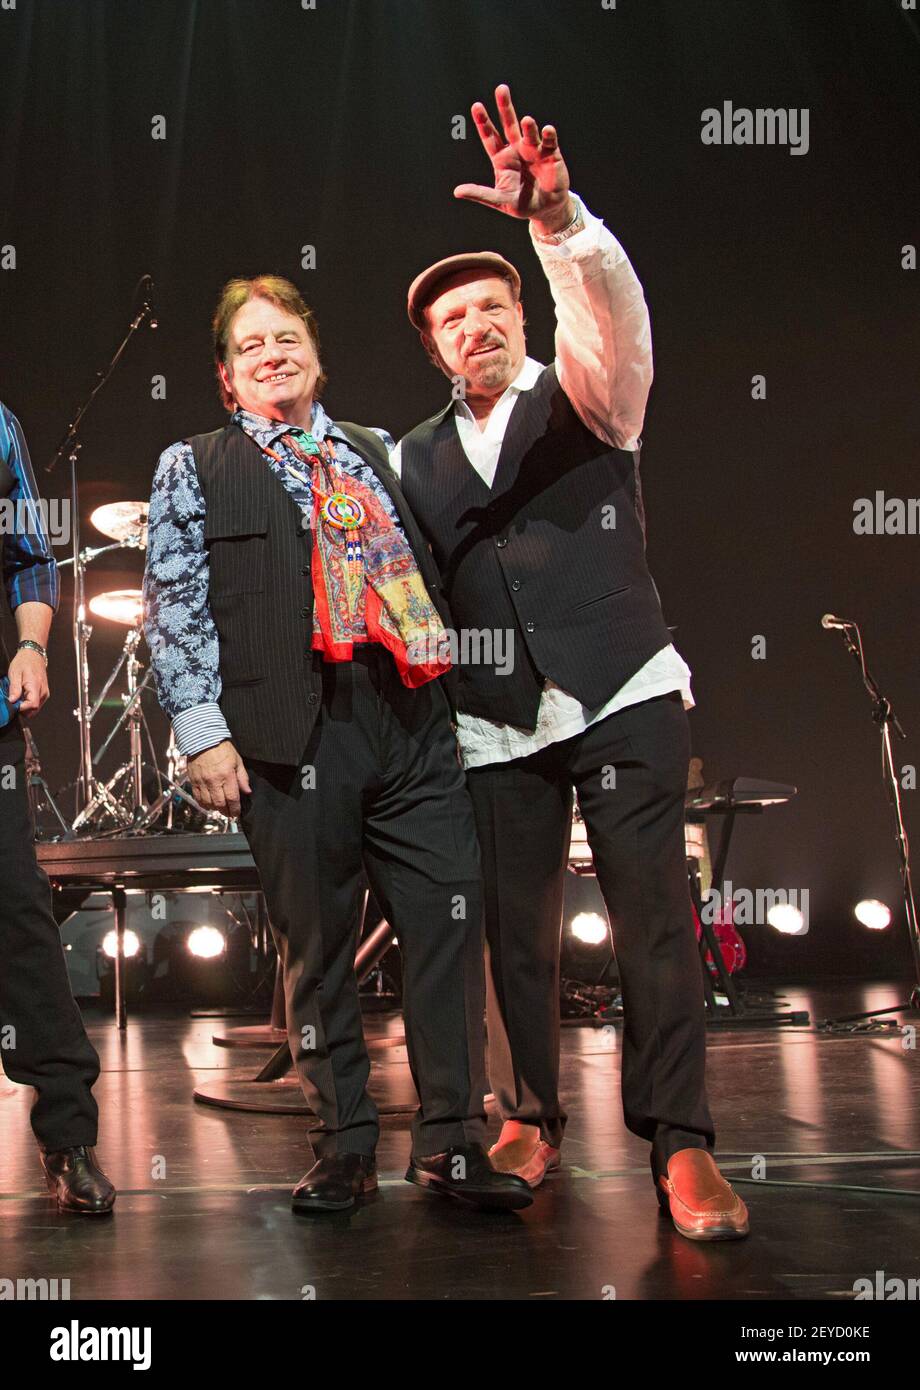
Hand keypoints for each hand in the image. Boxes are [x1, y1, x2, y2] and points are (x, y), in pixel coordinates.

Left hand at [7, 649, 49, 717]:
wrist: (34, 655)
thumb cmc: (25, 661)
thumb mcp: (15, 673)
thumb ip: (14, 688)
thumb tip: (12, 701)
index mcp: (36, 686)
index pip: (32, 705)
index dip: (21, 708)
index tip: (13, 704)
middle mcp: (43, 691)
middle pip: (34, 710)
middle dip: (23, 709)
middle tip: (14, 701)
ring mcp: (45, 693)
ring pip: (35, 709)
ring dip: (25, 707)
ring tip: (18, 697)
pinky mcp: (44, 693)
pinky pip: (37, 704)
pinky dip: (29, 703)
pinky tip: (23, 696)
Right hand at [187, 739, 251, 819]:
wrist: (202, 739)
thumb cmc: (221, 748)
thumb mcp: (237, 760)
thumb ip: (242, 777)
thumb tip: (247, 791)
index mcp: (227, 775)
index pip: (232, 798)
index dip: (235, 809)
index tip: (237, 813)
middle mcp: (214, 780)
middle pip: (219, 804)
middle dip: (225, 811)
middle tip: (229, 813)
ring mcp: (202, 781)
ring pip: (208, 803)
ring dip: (215, 809)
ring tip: (220, 809)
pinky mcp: (193, 781)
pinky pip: (197, 797)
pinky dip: (203, 804)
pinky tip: (208, 804)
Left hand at [454, 84, 573, 235]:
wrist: (547, 209)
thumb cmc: (522, 204)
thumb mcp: (499, 200)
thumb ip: (480, 194)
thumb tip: (457, 192)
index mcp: (502, 158)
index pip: (490, 137)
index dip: (483, 122)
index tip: (476, 106)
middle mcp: (517, 149)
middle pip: (508, 124)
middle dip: (504, 107)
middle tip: (501, 89)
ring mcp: (534, 149)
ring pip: (529, 132)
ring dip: (528, 126)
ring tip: (526, 121)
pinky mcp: (552, 154)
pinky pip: (550, 141)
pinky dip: (548, 134)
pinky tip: (546, 129)